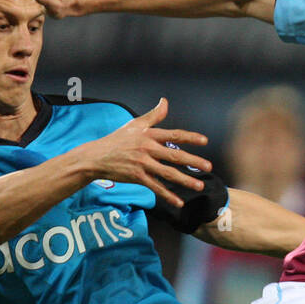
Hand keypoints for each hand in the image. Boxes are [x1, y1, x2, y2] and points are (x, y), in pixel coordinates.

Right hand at [84, 98, 211, 209]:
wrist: (96, 157)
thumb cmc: (117, 140)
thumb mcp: (134, 125)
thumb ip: (153, 115)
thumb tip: (165, 101)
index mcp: (148, 135)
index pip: (173, 135)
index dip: (190, 138)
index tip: (205, 141)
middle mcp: (147, 148)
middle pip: (174, 155)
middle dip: (193, 162)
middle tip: (208, 167)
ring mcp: (142, 163)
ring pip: (168, 173)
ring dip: (185, 180)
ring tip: (199, 186)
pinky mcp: (137, 177)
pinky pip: (156, 187)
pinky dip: (167, 195)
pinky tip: (178, 202)